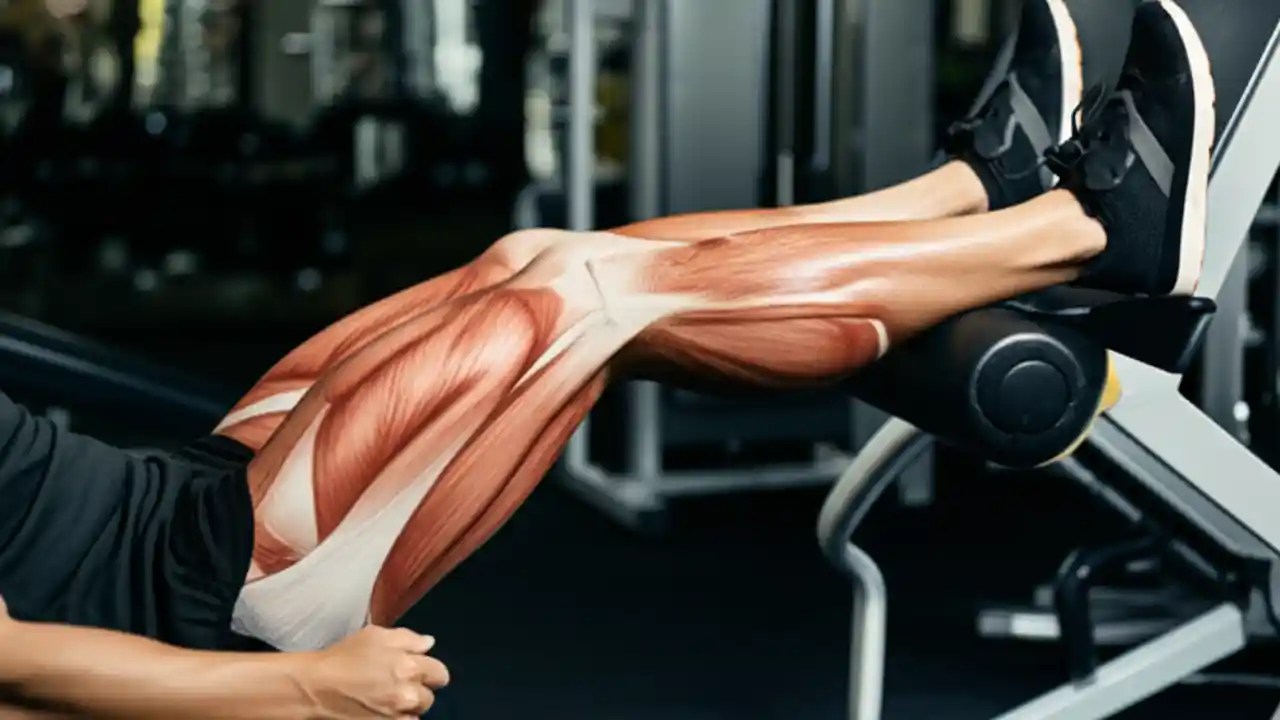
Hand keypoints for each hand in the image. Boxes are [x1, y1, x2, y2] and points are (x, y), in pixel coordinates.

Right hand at [297, 626, 449, 718]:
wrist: (315, 687)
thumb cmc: (344, 656)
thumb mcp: (375, 635)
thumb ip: (408, 639)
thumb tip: (429, 644)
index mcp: (409, 667)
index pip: (440, 674)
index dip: (431, 671)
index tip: (420, 670)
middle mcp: (407, 695)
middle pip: (429, 697)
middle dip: (418, 690)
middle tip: (400, 684)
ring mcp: (396, 716)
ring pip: (416, 714)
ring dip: (408, 708)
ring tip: (390, 699)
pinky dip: (397, 718)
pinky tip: (384, 711)